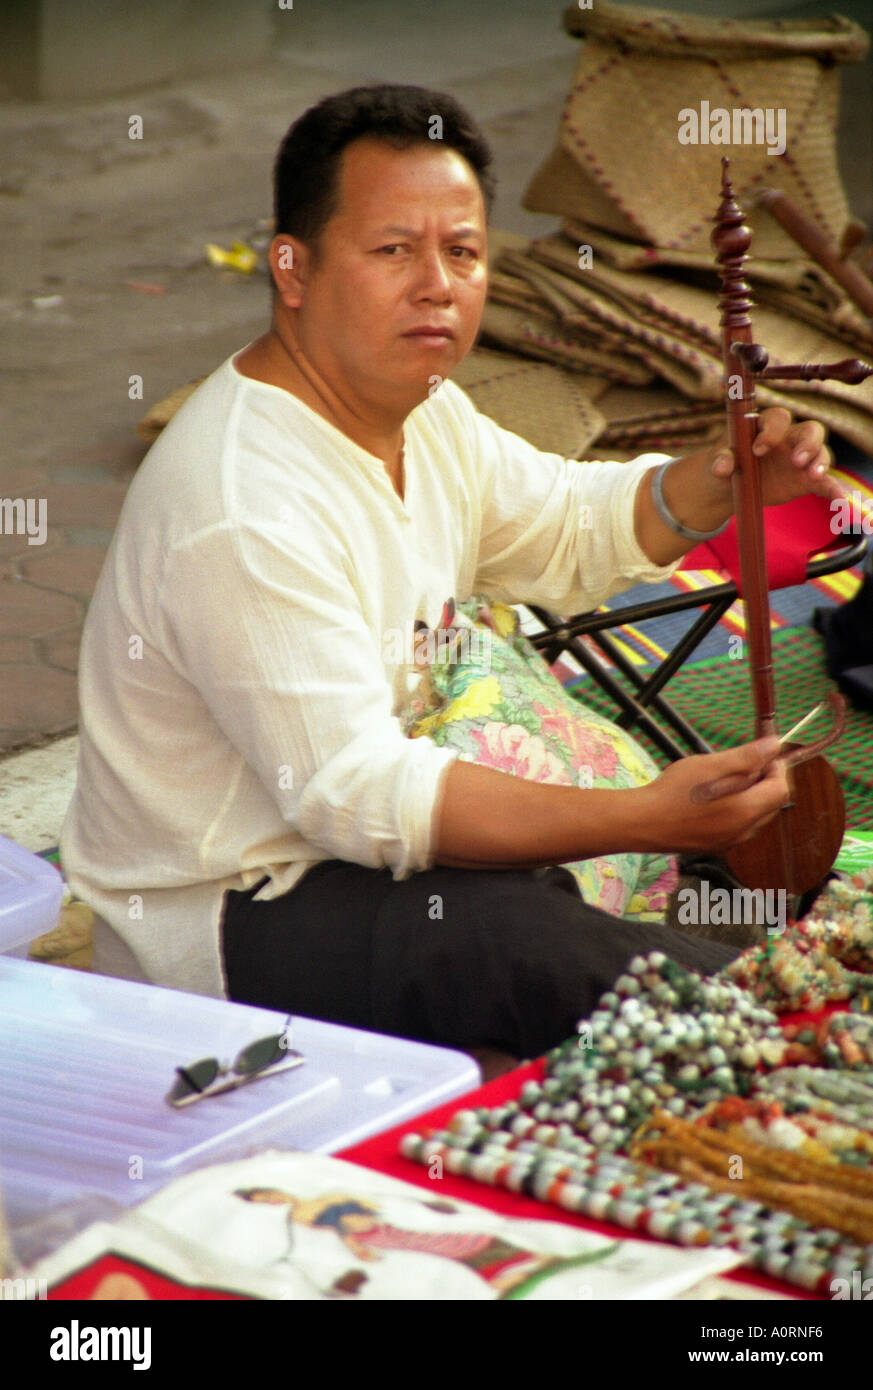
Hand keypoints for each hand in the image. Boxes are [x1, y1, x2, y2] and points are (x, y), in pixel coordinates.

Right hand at [639, 736, 788, 853]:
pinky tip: (713, 799)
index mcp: (746, 810)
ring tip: (724, 780)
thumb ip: (747, 757)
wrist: (643, 823)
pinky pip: (739, 827)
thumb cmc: (674, 792)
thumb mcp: (710, 765)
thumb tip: (775, 745)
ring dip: (751, 796)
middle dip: (765, 782)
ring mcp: (730, 842)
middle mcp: (743, 831)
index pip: (780, 789)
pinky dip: (737, 810)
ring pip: (755, 816)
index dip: (777, 768)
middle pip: (771, 804)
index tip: (764, 754)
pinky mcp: (716, 847)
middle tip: (743, 764)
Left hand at [709, 407, 843, 507]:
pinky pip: (825, 482)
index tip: (758, 449)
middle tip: (795, 461)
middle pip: (810, 431)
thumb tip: (721, 468)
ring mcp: (801, 458)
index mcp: (767, 425)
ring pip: (821, 452)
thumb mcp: (720, 460)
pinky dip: (833, 490)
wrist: (732, 482)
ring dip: (820, 463)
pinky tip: (839, 501)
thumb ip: (721, 460)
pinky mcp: (806, 479)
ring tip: (813, 476)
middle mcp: (790, 438)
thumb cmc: (727, 462)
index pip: (778, 418)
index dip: (771, 431)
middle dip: (807, 444)